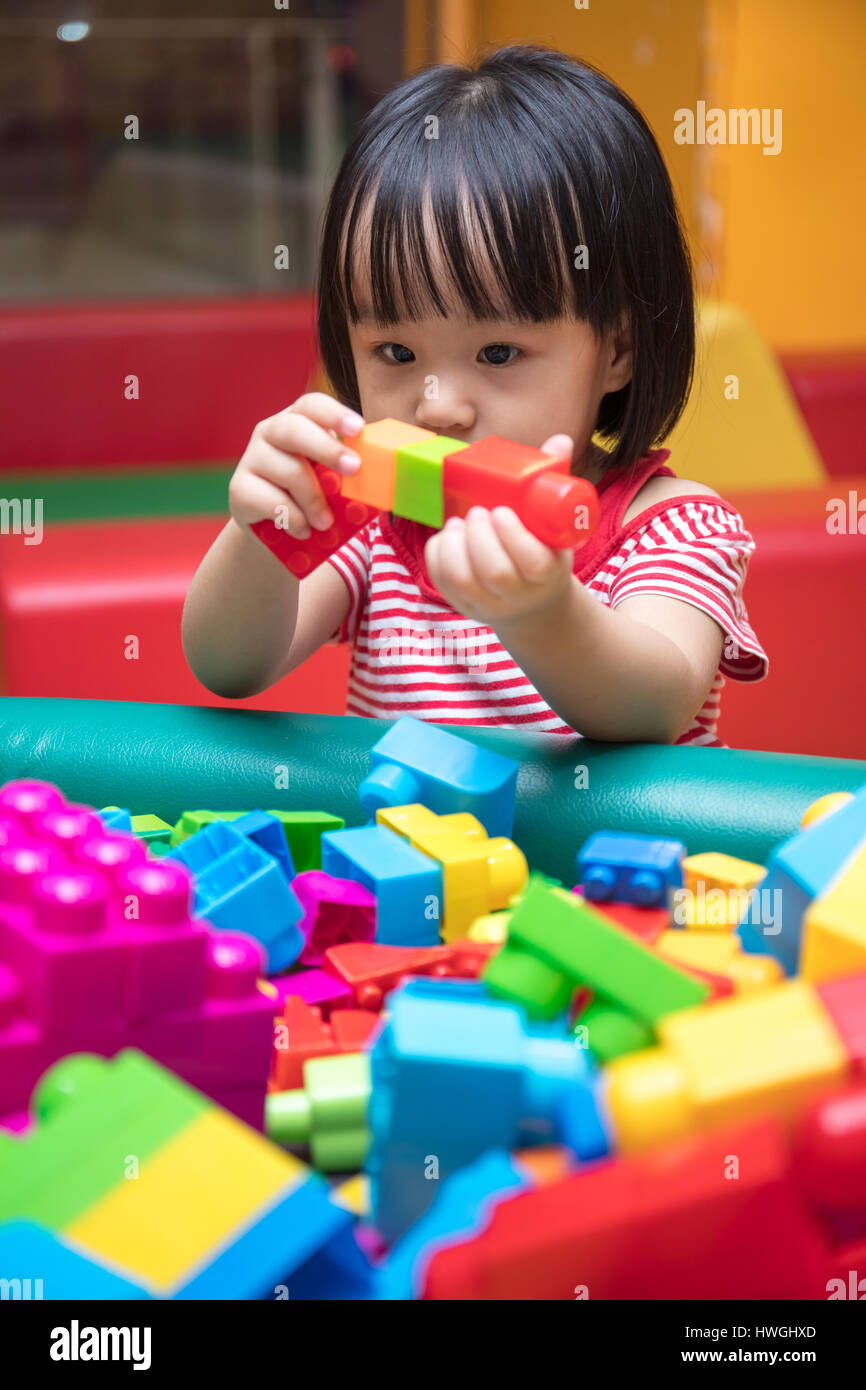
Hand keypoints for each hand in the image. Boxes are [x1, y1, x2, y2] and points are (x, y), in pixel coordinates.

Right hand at [229, 393, 364, 539]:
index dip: (334, 414)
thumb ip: (346, 472)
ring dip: (314, 499)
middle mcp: (270, 432)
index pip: (311, 405)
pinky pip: (269, 500)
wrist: (274, 528)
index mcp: (297, 421)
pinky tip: (303, 530)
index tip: (358, 429)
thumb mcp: (331, 480)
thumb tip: (382, 478)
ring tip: (326, 522)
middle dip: (327, 448)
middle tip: (354, 469)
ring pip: (288, 470)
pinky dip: (292, 518)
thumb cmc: (310, 496)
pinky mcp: (239, 489)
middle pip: (294, 430)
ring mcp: (252, 458)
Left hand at [424, 432, 578, 626]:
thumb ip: (553, 486)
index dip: (513, 536)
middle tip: (477, 512)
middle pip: (495, 573)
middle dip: (479, 537)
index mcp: (549, 574)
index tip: (501, 512)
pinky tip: (446, 537)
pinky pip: (442, 581)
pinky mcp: (463, 605)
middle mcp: (519, 595)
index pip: (534, 563)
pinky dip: (438, 555)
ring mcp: (488, 604)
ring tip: (457, 524)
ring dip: (455, 546)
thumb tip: (559, 442)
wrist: (533, 602)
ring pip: (463, 580)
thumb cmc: (544, 551)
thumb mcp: (555, 526)